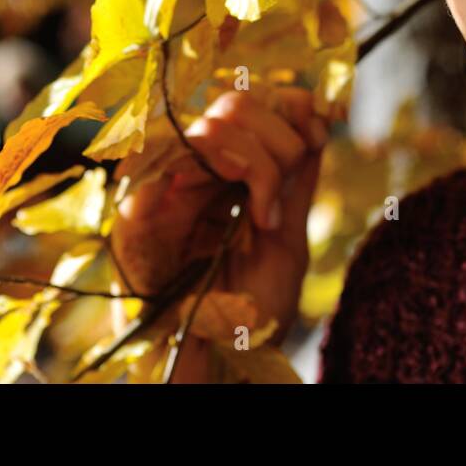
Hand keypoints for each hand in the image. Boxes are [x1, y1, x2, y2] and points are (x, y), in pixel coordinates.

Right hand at [110, 84, 329, 370]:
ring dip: (262, 162)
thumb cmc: (247, 314)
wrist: (219, 363)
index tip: (323, 127)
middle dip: (280, 139)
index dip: (290, 105)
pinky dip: (233, 169)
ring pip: (216, 123)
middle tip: (287, 191)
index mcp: (221, 173)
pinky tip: (256, 212)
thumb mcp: (284, 240)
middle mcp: (189, 170)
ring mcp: (163, 185)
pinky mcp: (142, 206)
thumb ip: (294, 185)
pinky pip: (180, 154)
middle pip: (235, 103)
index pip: (250, 103)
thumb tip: (317, 128)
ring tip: (265, 216)